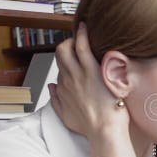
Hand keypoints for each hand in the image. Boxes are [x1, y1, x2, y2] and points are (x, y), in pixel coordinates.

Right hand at [49, 23, 133, 156]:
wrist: (104, 130)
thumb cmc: (91, 126)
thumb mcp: (67, 116)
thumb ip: (57, 101)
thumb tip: (52, 87)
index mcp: (62, 90)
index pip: (60, 68)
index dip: (67, 62)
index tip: (75, 59)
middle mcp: (66, 79)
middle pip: (59, 55)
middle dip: (66, 46)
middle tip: (77, 44)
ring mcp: (78, 74)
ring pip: (66, 48)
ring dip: (72, 39)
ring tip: (81, 33)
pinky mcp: (90, 70)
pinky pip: (82, 46)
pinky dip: (81, 34)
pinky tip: (85, 26)